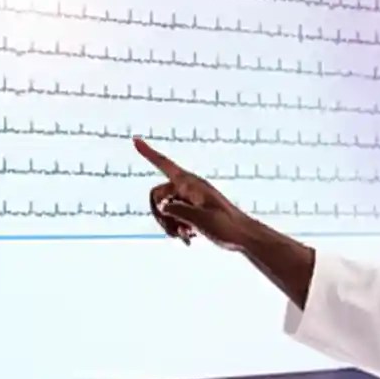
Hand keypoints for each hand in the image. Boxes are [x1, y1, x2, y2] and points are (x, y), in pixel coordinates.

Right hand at [134, 137, 249, 249]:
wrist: (243, 236)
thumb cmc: (226, 226)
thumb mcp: (201, 219)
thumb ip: (178, 210)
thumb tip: (162, 206)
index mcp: (191, 184)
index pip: (165, 165)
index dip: (149, 153)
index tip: (135, 140)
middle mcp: (189, 188)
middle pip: (158, 195)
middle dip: (160, 214)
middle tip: (173, 232)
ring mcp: (190, 199)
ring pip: (165, 208)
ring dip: (169, 224)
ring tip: (185, 236)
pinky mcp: (193, 210)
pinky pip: (174, 216)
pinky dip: (177, 227)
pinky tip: (189, 238)